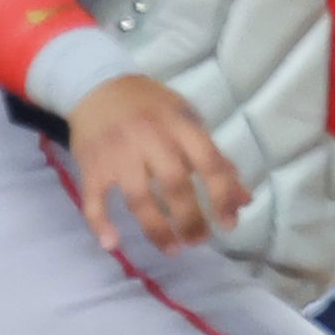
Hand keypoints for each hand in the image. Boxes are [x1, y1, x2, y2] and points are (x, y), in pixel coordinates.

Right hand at [65, 70, 244, 252]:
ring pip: (139, 198)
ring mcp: (118, 152)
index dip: (222, 196)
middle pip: (175, 185)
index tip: (229, 224)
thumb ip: (216, 159)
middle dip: (191, 219)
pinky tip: (112, 244)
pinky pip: (94, 198)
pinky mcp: (91, 164)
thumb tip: (244, 199)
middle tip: (198, 240)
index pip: (208, 163)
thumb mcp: (188, 122)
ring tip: (172, 249)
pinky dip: (100, 223)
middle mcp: (150, 137)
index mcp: (180, 125)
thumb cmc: (151, 107)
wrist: (97, 85)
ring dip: (157, 229)